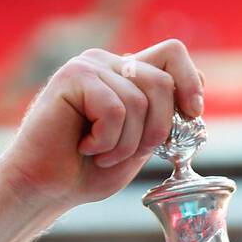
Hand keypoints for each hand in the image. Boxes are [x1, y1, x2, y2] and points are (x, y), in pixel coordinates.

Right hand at [0, 38, 204, 213]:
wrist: (47, 188)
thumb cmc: (88, 171)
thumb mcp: (138, 146)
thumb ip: (162, 121)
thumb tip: (194, 103)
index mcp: (128, 76)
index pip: (173, 53)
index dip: (189, 82)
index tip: (193, 114)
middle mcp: (110, 64)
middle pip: (162, 82)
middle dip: (156, 130)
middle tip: (127, 154)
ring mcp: (90, 66)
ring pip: (139, 102)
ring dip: (126, 144)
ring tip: (100, 153)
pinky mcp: (72, 77)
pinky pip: (114, 110)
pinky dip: (106, 142)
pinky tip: (84, 147)